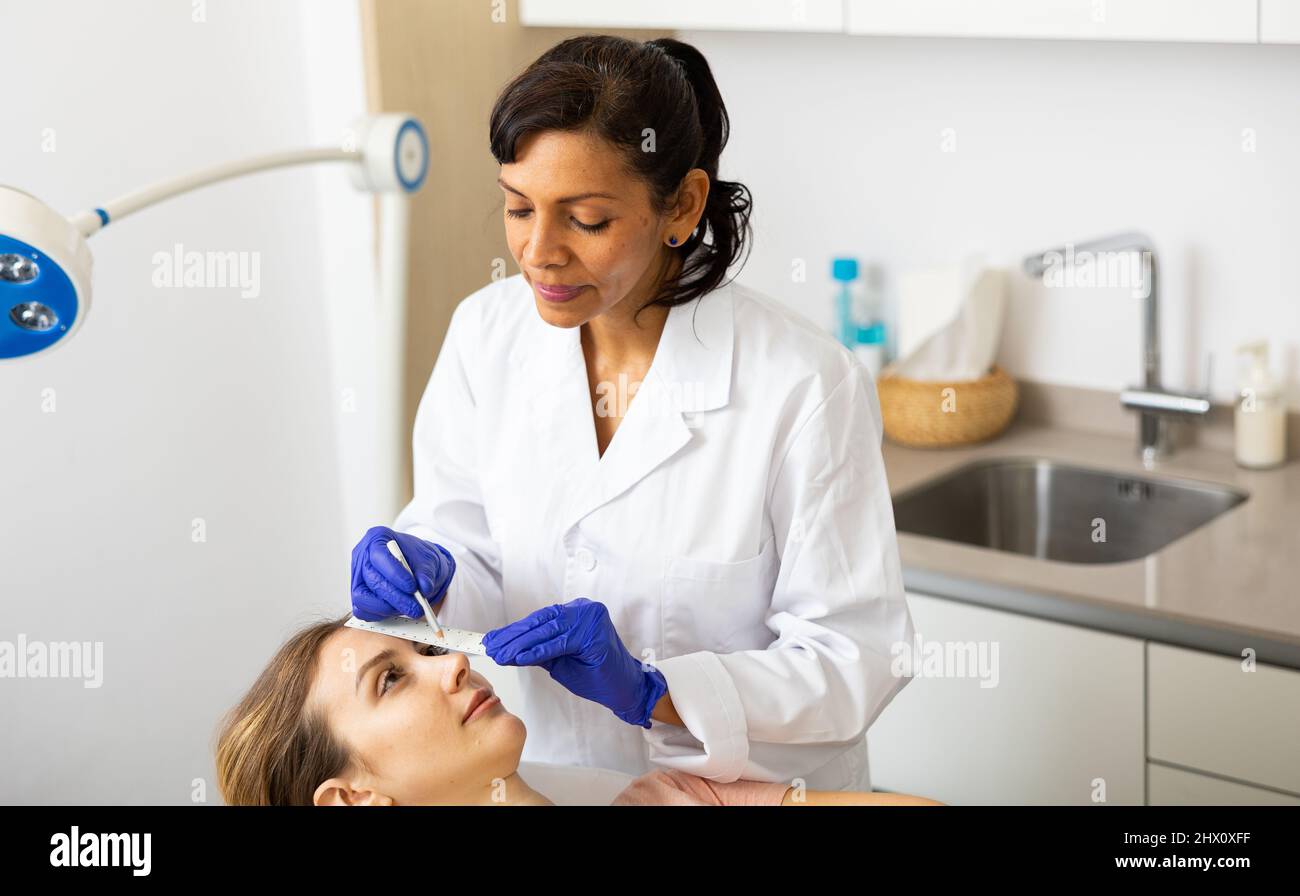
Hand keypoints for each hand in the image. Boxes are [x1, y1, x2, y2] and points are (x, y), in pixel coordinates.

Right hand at [349, 526, 455, 621]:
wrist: (416, 567)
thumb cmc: (418, 559)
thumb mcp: (428, 560)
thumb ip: (426, 573)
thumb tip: (425, 587)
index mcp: (377, 538)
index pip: (379, 556)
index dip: (395, 574)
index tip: (413, 588)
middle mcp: (362, 556)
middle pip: (372, 579)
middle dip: (396, 597)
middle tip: (416, 608)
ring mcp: (356, 576)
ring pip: (363, 598)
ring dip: (387, 608)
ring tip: (409, 608)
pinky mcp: (357, 595)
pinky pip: (361, 610)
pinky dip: (380, 615)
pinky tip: (397, 611)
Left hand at [483, 598, 666, 727]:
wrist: (624, 688)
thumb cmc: (595, 673)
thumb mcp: (560, 659)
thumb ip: (538, 649)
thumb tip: (506, 648)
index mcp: (576, 611)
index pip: (539, 620)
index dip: (514, 630)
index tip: (492, 640)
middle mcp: (584, 609)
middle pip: (541, 622)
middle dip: (512, 637)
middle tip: (490, 647)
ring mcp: (590, 619)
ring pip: (547, 631)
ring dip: (519, 644)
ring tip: (499, 654)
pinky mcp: (594, 635)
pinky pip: (558, 643)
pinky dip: (536, 651)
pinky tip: (518, 658)